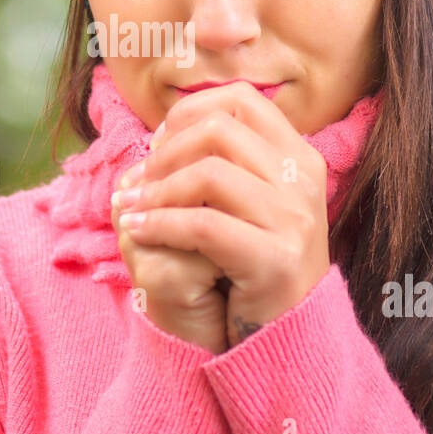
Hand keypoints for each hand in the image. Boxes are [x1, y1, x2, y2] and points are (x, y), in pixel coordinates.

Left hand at [114, 82, 330, 346]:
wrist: (288, 334)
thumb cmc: (256, 264)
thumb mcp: (251, 204)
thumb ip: (223, 163)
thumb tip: (160, 134)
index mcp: (299, 156)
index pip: (241, 99)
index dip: (190, 112)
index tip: (159, 142)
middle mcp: (303, 179)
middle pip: (218, 130)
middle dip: (166, 151)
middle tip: (138, 181)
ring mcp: (295, 218)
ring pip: (207, 173)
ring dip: (156, 189)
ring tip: (129, 208)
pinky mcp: (275, 258)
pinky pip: (202, 225)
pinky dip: (160, 224)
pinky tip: (137, 230)